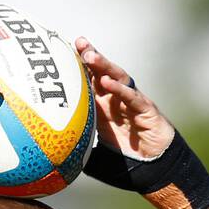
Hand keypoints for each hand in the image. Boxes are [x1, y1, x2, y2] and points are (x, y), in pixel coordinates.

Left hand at [73, 36, 173, 160]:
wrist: (154, 166)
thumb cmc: (126, 156)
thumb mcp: (97, 150)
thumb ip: (79, 147)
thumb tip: (54, 153)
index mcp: (105, 104)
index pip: (91, 79)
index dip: (80, 65)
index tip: (64, 50)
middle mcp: (118, 98)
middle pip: (104, 72)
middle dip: (91, 56)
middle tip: (79, 43)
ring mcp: (132, 101)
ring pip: (118, 78)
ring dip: (104, 66)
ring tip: (90, 56)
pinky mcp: (146, 109)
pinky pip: (131, 97)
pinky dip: (119, 89)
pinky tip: (107, 82)